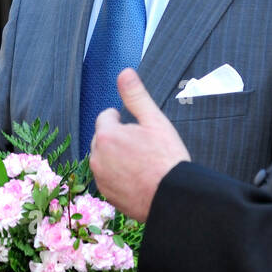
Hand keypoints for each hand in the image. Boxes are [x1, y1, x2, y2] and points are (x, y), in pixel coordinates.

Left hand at [90, 68, 189, 220]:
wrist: (173, 198)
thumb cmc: (166, 159)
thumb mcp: (155, 121)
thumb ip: (136, 96)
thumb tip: (125, 72)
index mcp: (107, 136)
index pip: (106, 117)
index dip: (123, 120)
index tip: (137, 128)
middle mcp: (98, 158)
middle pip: (104, 138)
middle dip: (119, 138)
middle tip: (143, 147)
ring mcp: (101, 178)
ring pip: (105, 159)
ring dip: (117, 157)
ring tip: (142, 163)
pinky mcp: (107, 195)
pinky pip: (108, 178)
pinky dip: (119, 176)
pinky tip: (138, 178)